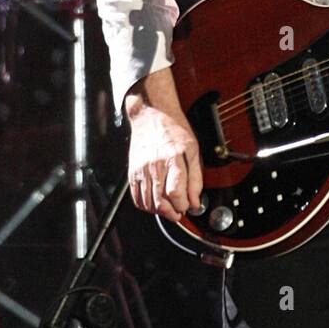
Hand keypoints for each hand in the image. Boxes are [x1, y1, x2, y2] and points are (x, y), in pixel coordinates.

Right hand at [125, 68, 202, 221]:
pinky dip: (146, 206)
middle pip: (160, 201)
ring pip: (147, 202)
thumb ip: (196, 178)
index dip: (182, 205)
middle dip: (172, 213)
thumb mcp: (193, 150)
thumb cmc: (174, 130)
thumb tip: (196, 202)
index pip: (175, 193)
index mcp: (173, 159)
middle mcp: (155, 165)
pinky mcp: (132, 172)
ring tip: (169, 208)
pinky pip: (136, 197)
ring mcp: (141, 169)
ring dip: (159, 212)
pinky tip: (155, 203)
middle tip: (178, 212)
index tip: (188, 207)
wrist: (152, 114)